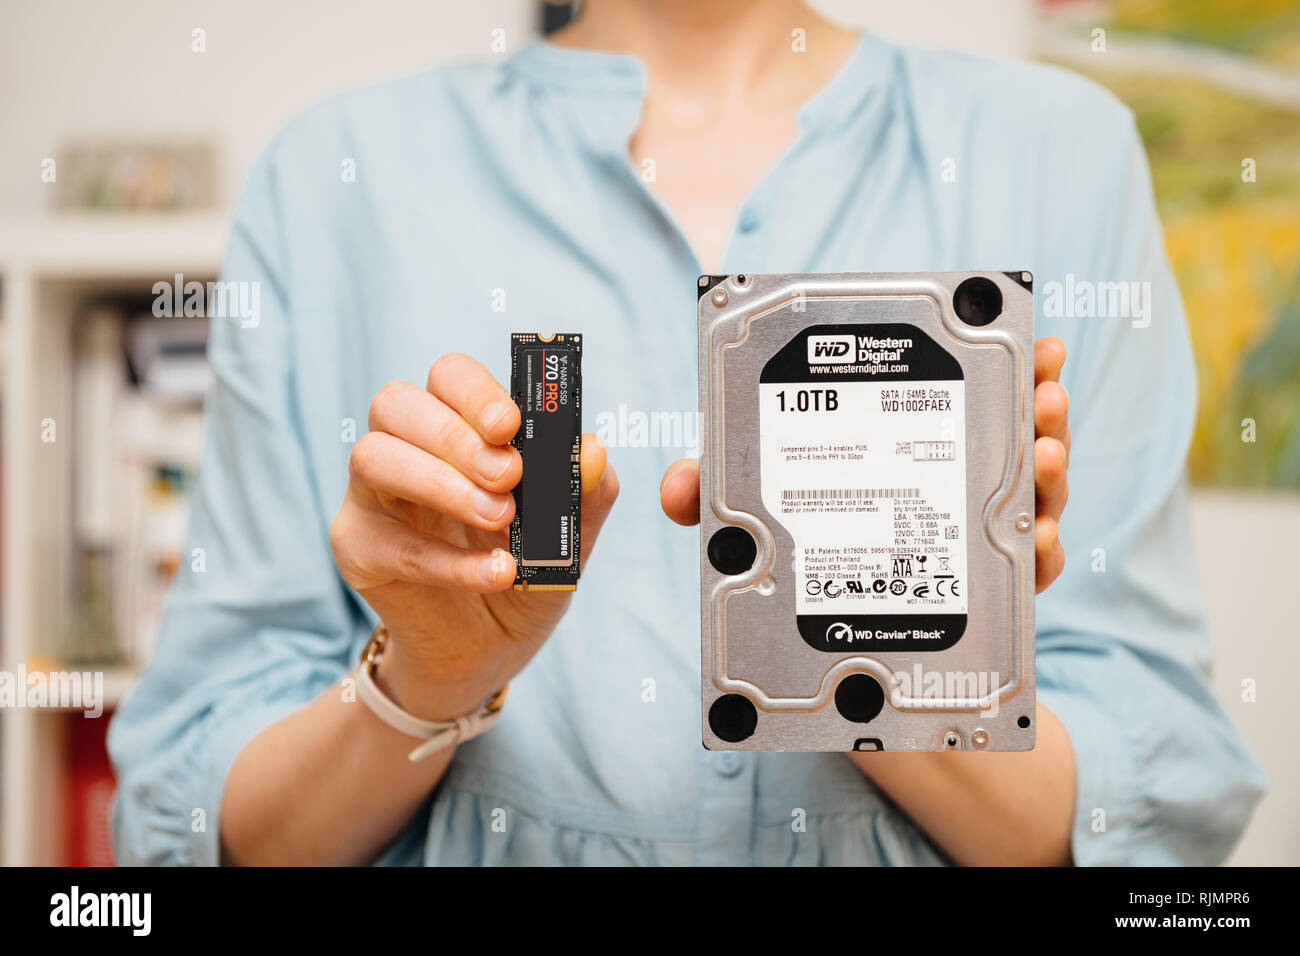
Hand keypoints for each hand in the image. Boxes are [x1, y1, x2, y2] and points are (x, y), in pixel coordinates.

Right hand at [330, 354, 618, 720]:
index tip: (512, 424)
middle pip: (396, 404)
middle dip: (456, 435)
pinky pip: (394, 544)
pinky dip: (451, 560)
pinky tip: (498, 573)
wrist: (490, 651)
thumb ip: (584, 494)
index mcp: (455, 427)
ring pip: (373, 457)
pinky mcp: (359, 551)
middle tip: (508, 476)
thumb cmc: (526, 572)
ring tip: (499, 519)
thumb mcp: (570, 537)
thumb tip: (594, 449)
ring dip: (441, 483)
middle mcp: (403, 449)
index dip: (476, 392)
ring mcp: (371, 497)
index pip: (447, 377)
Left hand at [660, 336, 1070, 593]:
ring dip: (1048, 471)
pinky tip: (1040, 536)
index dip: (1000, 362)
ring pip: (1028, 498)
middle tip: (1044, 390)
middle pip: (1008, 440)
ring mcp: (971, 543)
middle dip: (1036, 408)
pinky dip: (1041, 556)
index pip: (956, 398)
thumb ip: (713, 498)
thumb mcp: (747, 523)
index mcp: (904, 455)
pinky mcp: (982, 600)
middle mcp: (948, 491)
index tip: (1030, 336)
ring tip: (1045, 449)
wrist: (823, 666)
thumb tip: (675, 486)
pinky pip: (1025, 578)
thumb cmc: (789, 572)